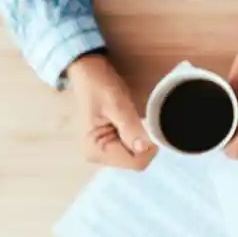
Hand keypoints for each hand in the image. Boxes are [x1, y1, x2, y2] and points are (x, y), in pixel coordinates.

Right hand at [68, 53, 156, 169]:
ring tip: (129, 119)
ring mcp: (102, 152)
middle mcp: (97, 156)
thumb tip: (142, 147)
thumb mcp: (117, 104)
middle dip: (143, 143)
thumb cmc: (100, 86)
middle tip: (136, 120)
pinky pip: (132, 149)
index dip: (148, 147)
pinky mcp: (108, 146)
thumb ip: (129, 127)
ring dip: (140, 138)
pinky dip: (137, 137)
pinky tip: (128, 124)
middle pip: (136, 161)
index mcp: (95, 149)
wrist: (89, 74)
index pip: (135, 162)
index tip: (146, 125)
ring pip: (136, 156)